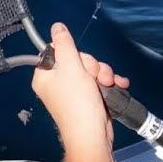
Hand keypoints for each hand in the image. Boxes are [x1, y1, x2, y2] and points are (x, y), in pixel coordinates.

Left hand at [31, 23, 129, 151]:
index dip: (73, 53)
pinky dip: (109, 83)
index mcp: (45, 76)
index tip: (79, 62)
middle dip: (93, 66)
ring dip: (104, 74)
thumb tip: (57, 27)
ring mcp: (74, 91)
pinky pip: (100, 82)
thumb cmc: (78, 104)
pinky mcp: (88, 98)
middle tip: (95, 76)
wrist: (92, 134)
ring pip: (92, 70)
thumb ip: (64, 44)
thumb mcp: (71, 67)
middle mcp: (57, 83)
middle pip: (79, 59)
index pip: (58, 51)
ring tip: (108, 84)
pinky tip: (117, 85)